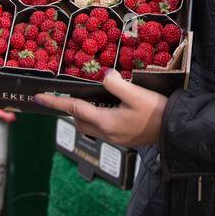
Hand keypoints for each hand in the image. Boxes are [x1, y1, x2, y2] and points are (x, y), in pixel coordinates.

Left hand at [32, 69, 166, 145]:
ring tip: (94, 98)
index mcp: (105, 121)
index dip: (55, 102)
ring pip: (91, 126)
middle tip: (72, 94)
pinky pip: (103, 129)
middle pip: (80, 121)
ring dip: (86, 114)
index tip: (39, 98)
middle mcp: (107, 133)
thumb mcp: (136, 94)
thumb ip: (116, 84)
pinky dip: (100, 117)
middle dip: (72, 109)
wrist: (175, 131)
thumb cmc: (156, 112)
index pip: (74, 109)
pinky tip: (112, 107)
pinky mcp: (124, 139)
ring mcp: (115, 139)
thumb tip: (104, 76)